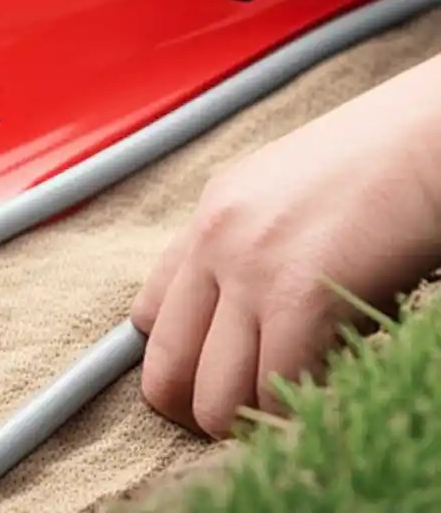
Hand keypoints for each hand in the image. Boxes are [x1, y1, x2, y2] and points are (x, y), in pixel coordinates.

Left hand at [131, 54, 440, 438]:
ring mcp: (250, 272)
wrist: (431, 136)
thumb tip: (246, 323)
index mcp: (208, 217)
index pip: (147, 317)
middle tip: (242, 420)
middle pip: (164, 370)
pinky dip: (296, 413)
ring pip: (213, 399)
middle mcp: (213, 243)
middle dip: (198, 411)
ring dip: (249, 421)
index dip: (178, 362)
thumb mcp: (285, 197)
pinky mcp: (298, 298)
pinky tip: (322, 394)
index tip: (212, 379)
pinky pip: (275, 393)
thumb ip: (250, 250)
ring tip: (285, 411)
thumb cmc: (381, 168)